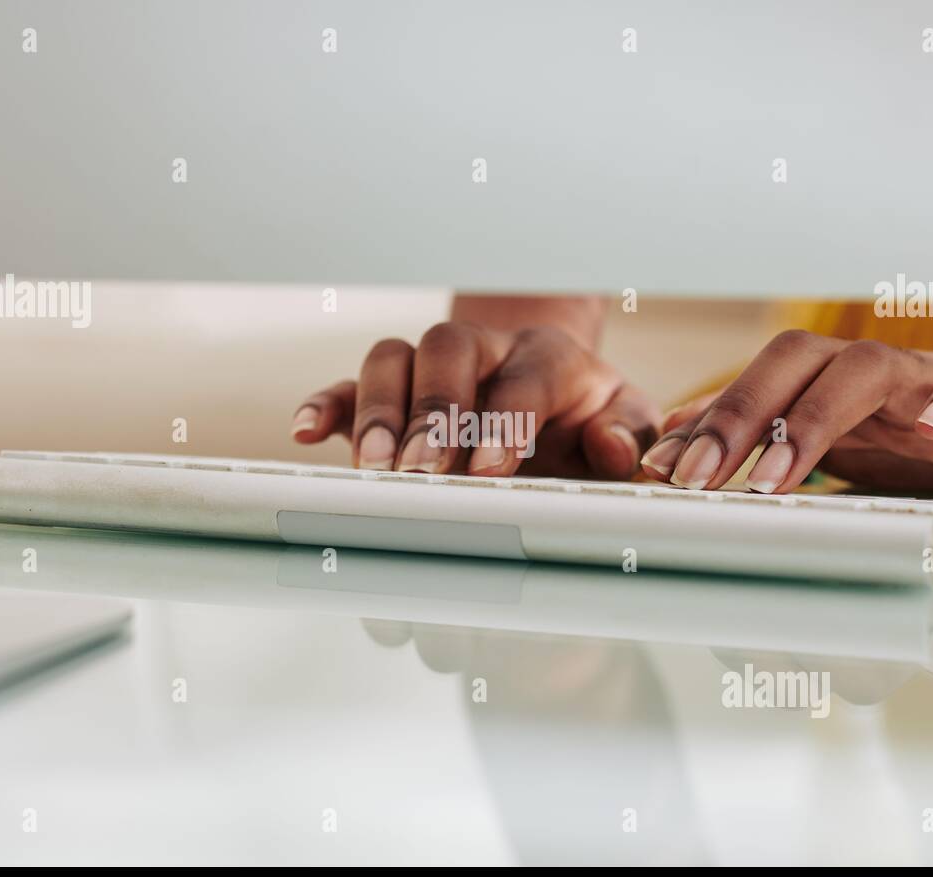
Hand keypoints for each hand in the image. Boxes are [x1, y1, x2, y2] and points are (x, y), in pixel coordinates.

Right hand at [291, 296, 660, 479]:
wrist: (552, 389)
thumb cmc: (588, 416)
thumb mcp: (624, 423)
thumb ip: (626, 435)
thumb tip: (609, 447)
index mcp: (550, 357)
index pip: (524, 376)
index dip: (506, 419)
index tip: (488, 470)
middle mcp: (486, 349)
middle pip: (446, 350)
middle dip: (432, 411)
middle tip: (423, 471)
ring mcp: (433, 366)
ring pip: (393, 358)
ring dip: (378, 411)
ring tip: (372, 468)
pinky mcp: (395, 392)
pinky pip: (351, 383)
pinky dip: (328, 405)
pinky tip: (306, 433)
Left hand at [640, 312, 932, 498]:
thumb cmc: (914, 432)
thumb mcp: (829, 441)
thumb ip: (756, 437)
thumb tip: (674, 439)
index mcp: (820, 381)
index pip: (749, 385)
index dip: (702, 424)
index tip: (656, 473)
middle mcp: (862, 371)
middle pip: (790, 364)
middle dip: (737, 417)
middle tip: (696, 479)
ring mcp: (924, 378)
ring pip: (863, 369)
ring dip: (813, 420)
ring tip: (775, 480)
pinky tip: (929, 428)